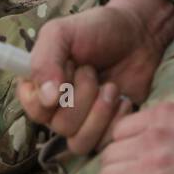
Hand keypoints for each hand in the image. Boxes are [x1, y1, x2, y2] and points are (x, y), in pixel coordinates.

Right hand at [17, 0, 173, 154]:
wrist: (140, 33)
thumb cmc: (99, 28)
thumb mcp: (63, 32)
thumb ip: (45, 60)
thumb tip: (46, 99)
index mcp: (41, 84)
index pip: (33, 108)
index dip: (51, 92)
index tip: (69, 66)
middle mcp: (58, 107)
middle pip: (58, 126)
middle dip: (81, 95)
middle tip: (93, 71)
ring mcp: (83, 120)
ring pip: (79, 142)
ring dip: (99, 112)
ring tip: (111, 87)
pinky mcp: (107, 128)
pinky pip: (103, 144)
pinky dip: (115, 122)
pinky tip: (123, 100)